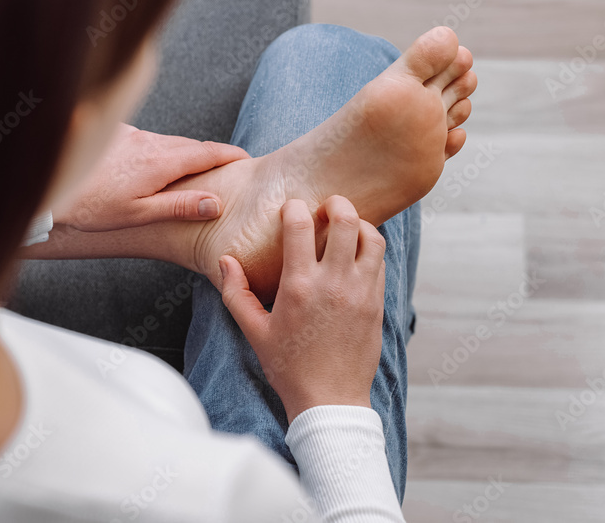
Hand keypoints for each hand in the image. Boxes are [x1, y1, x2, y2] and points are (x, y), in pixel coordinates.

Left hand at [55, 123, 249, 231]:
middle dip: (209, 156)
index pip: (207, 153)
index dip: (230, 155)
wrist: (51, 187)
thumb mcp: (139, 214)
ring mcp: (132, 134)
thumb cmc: (92, 207)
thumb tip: (216, 202)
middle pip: (190, 146)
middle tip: (225, 169)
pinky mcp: (116, 133)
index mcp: (160, 162)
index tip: (246, 159)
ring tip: (189, 173)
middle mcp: (149, 142)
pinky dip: (157, 150)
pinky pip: (146, 139)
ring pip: (168, 142)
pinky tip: (149, 168)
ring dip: (181, 154)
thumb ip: (180, 206)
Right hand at [218, 196, 385, 423]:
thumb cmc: (289, 367)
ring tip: (344, 228)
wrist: (329, 400)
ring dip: (358, 224)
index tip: (290, 209)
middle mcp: (334, 283)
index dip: (294, 207)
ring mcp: (360, 292)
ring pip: (372, 237)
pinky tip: (354, 255)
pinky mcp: (377, 303)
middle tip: (325, 207)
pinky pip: (379, 262)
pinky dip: (369, 249)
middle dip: (336, 203)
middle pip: (347, 220)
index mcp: (299, 286)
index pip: (300, 225)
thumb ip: (236, 292)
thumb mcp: (254, 331)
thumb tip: (226, 260)